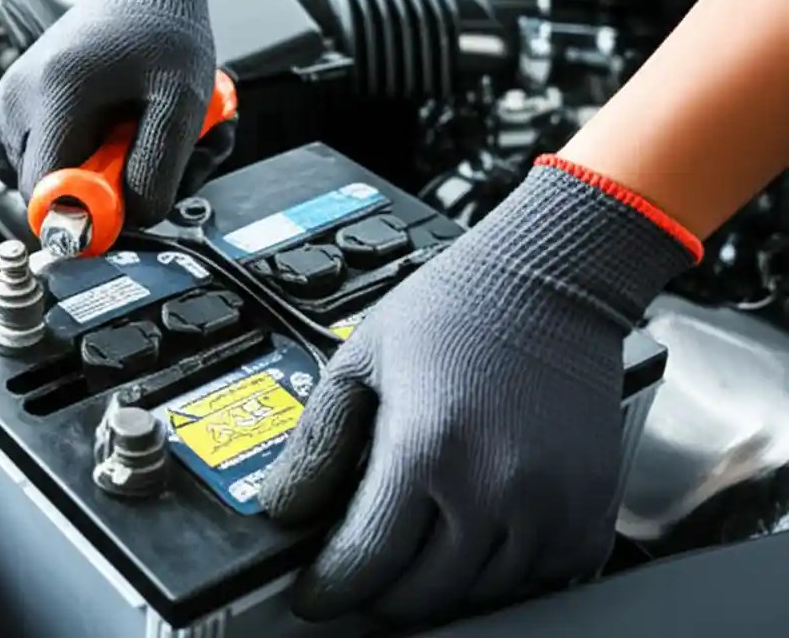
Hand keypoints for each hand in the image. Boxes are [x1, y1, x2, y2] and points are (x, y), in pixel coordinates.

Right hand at [0, 0, 214, 226]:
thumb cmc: (162, 37)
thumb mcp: (185, 103)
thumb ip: (158, 170)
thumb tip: (131, 221)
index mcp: (55, 94)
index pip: (46, 195)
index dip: (88, 213)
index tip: (123, 201)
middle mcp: (17, 100)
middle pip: (41, 194)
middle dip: (93, 193)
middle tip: (133, 154)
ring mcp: (6, 104)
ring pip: (36, 182)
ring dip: (84, 178)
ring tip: (118, 139)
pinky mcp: (9, 108)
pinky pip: (31, 163)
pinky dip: (67, 161)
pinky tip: (96, 135)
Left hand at [260, 157, 697, 626]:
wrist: (551, 281)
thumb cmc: (456, 308)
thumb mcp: (360, 362)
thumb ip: (317, 442)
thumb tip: (284, 508)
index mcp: (428, 446)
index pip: (367, 562)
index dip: (330, 590)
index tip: (314, 595)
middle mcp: (495, 485)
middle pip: (423, 595)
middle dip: (381, 595)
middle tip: (362, 572)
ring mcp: (552, 504)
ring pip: (482, 596)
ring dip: (443, 586)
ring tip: (419, 547)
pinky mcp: (592, 509)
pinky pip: (543, 580)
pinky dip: (505, 575)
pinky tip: (478, 538)